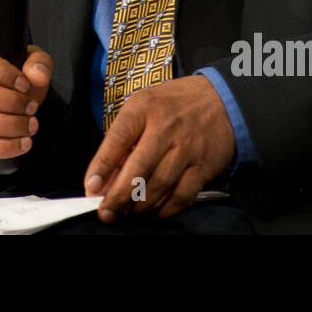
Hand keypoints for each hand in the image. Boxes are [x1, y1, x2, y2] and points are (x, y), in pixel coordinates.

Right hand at [0, 43, 51, 163]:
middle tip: (31, 107)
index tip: (26, 85)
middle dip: (11, 103)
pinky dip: (3, 147)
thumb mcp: (28, 62)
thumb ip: (38, 62)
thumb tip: (37, 76)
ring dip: (10, 126)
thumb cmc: (12, 79)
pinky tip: (22, 143)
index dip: (5, 74)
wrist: (4, 106)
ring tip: (31, 125)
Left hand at [84, 74, 234, 222]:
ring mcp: (187, 148)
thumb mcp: (143, 107)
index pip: (118, 139)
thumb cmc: (172, 105)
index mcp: (143, 108)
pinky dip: (166, 209)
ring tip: (128, 212)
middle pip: (138, 168)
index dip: (101, 166)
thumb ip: (123, 139)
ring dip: (140, 205)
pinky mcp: (204, 166)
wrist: (221, 99)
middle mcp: (165, 127)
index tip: (90, 189)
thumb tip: (104, 180)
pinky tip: (156, 211)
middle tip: (106, 212)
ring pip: (159, 186)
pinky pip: (183, 195)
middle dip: (119, 195)